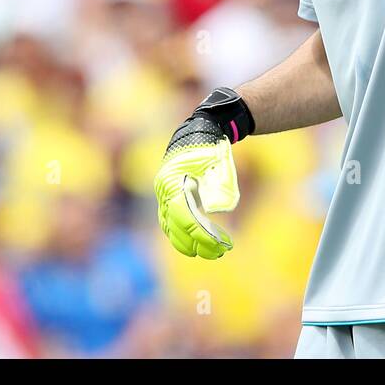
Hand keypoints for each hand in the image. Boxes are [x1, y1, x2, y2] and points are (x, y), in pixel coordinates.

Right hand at [153, 87, 254, 258]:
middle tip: (219, 252)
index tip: (219, 245)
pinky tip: (194, 245)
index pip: (185, 216)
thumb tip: (216, 210)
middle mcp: (164, 189)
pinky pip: (168, 221)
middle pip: (176, 225)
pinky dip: (179, 235)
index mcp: (175, 181)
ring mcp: (163, 193)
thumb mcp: (221, 164)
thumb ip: (220, 186)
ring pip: (169, 226)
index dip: (202, 234)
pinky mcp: (167, 196)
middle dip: (197, 243)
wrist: (199, 131)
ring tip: (209, 253)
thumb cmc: (212, 148)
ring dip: (187, 242)